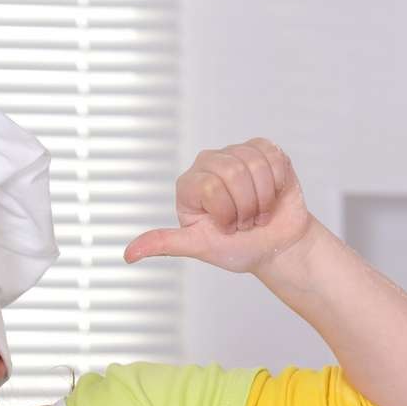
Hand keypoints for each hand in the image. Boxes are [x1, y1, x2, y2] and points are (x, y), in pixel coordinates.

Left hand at [124, 138, 312, 274]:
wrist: (275, 245)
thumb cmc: (237, 248)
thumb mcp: (198, 247)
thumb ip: (166, 243)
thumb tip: (128, 255)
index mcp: (189, 186)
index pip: (211, 187)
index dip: (226, 212)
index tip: (227, 227)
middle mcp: (208, 164)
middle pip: (234, 172)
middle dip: (247, 207)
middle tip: (245, 222)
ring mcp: (235, 153)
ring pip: (255, 164)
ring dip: (264, 198)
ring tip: (258, 211)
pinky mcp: (262, 150)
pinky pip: (273, 157)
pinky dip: (278, 183)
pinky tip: (272, 195)